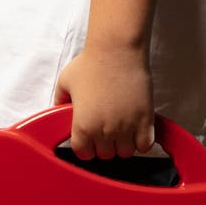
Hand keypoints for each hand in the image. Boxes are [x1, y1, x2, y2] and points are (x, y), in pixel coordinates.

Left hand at [53, 44, 155, 159]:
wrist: (116, 50)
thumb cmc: (91, 63)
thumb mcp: (66, 81)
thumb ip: (60, 100)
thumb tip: (60, 110)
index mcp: (82, 126)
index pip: (84, 154)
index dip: (87, 147)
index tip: (90, 138)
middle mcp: (104, 131)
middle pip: (105, 155)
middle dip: (105, 144)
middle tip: (107, 129)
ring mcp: (126, 126)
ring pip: (125, 152)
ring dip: (123, 143)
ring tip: (122, 129)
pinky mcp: (145, 119)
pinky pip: (145, 145)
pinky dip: (142, 141)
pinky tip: (138, 129)